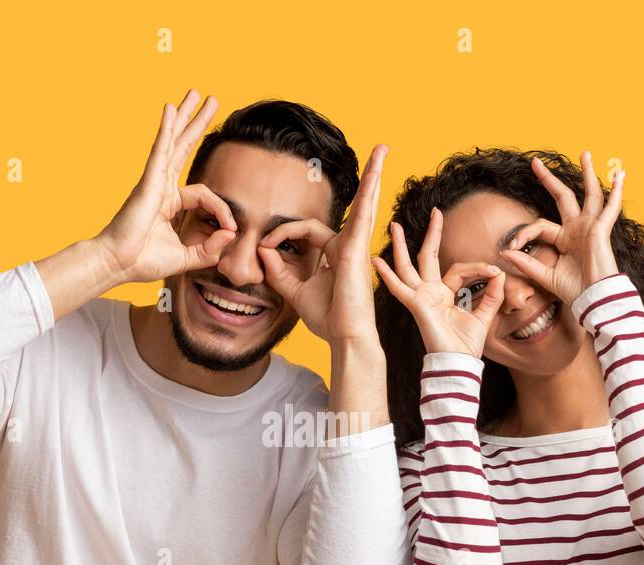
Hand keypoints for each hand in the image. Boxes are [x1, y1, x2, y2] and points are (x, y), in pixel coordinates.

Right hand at [95, 90, 237, 284]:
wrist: (118, 264)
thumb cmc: (144, 261)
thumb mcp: (187, 257)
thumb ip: (210, 249)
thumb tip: (230, 233)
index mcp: (171, 202)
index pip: (206, 195)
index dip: (222, 210)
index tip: (230, 229)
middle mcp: (163, 187)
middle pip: (184, 147)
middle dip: (197, 124)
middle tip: (209, 100)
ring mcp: (155, 181)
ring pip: (174, 142)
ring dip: (185, 117)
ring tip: (195, 94)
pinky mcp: (148, 182)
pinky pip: (160, 151)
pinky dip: (166, 130)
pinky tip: (171, 109)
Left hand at [256, 145, 387, 343]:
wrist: (344, 336)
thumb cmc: (327, 318)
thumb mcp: (294, 291)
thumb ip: (277, 270)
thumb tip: (261, 248)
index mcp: (335, 253)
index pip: (304, 230)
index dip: (281, 234)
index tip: (264, 247)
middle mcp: (348, 245)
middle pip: (352, 206)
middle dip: (363, 182)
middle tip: (376, 154)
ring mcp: (356, 245)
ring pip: (363, 203)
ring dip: (372, 175)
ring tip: (382, 149)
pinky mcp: (357, 248)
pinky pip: (363, 213)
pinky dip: (369, 191)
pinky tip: (377, 170)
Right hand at [372, 207, 506, 357]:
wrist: (458, 363)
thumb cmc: (466, 345)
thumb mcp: (484, 314)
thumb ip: (492, 293)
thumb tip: (498, 273)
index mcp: (444, 295)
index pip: (459, 269)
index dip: (477, 267)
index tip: (493, 271)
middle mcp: (430, 293)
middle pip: (426, 257)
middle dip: (431, 235)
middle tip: (436, 212)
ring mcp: (420, 298)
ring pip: (408, 266)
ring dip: (401, 245)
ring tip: (395, 225)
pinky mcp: (415, 305)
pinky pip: (398, 287)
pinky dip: (386, 275)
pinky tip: (375, 261)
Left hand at [498, 151, 623, 305]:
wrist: (593, 300)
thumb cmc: (574, 291)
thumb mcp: (544, 275)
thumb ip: (526, 263)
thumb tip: (504, 251)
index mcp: (564, 239)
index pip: (539, 226)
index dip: (523, 233)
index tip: (511, 247)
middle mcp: (577, 229)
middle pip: (563, 197)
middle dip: (549, 180)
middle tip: (535, 162)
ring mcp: (590, 227)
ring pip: (590, 194)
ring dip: (588, 173)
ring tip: (585, 153)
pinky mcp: (601, 230)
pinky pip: (610, 208)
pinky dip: (616, 193)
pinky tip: (619, 176)